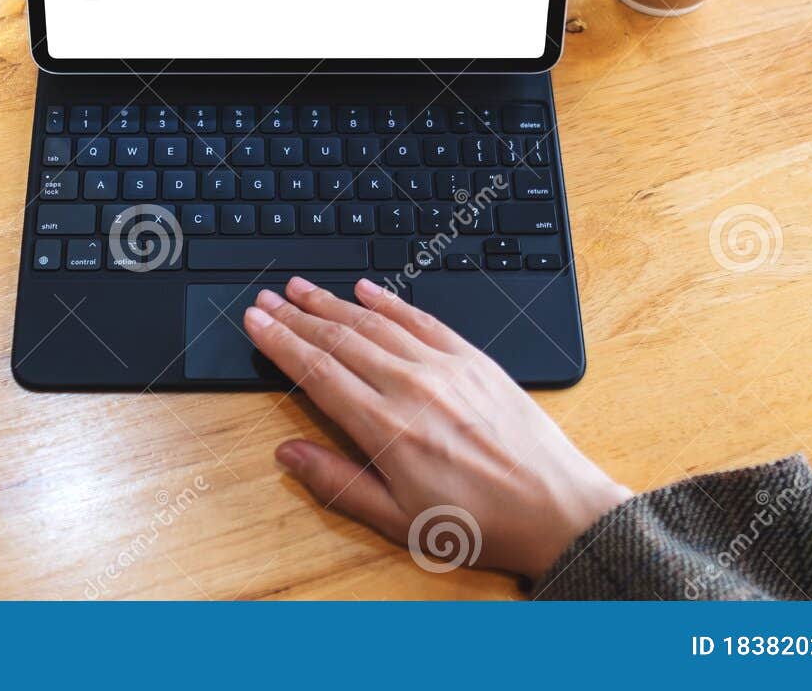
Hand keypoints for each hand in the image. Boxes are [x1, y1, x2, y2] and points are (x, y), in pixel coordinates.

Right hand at [243, 276, 631, 582]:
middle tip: (267, 299)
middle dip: (297, 316)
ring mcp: (445, 368)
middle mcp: (412, 388)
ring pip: (375, 323)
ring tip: (302, 288)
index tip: (255, 323)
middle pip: (339, 339)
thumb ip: (338, 484)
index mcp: (387, 430)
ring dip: (333, 302)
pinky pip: (423, 319)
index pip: (317, 373)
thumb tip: (287, 453)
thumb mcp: (398, 521)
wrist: (556, 508)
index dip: (280, 344)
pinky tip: (366, 289)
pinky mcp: (474, 359)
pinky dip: (390, 301)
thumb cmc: (480, 523)